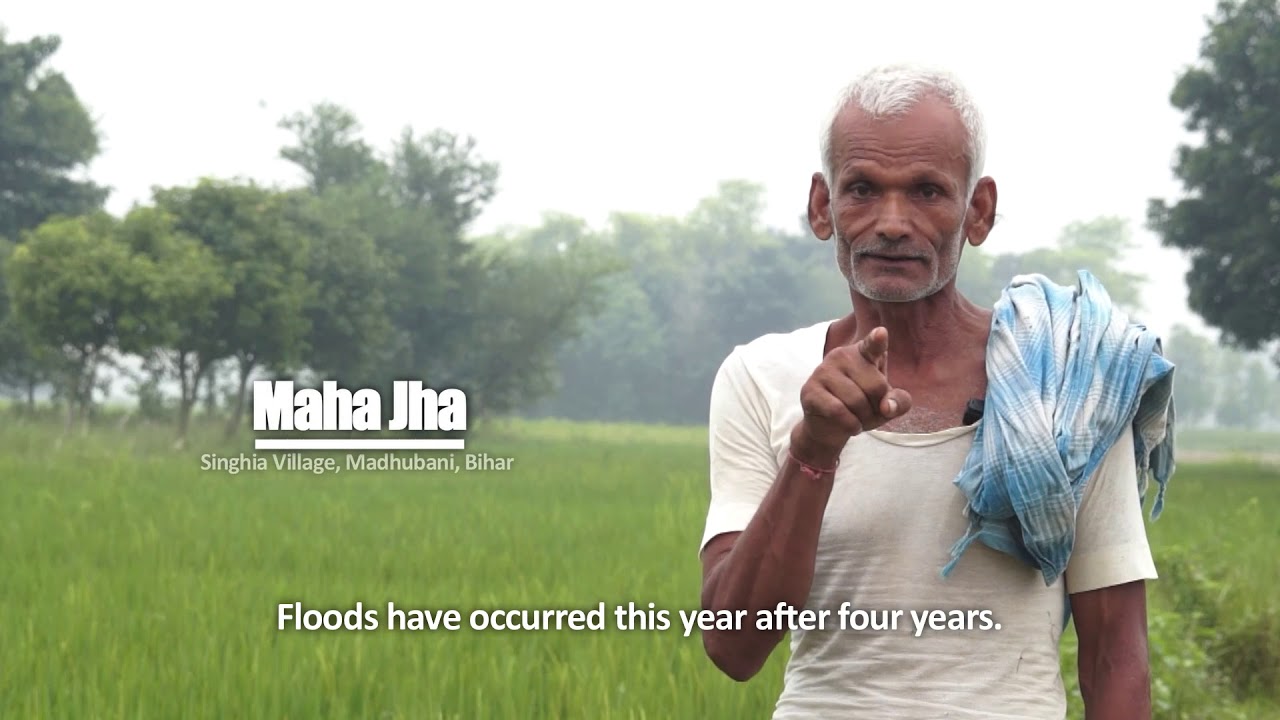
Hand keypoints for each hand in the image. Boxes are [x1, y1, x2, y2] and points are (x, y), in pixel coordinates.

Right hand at [792, 326, 912, 457]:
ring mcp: (823, 371)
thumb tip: (887, 406)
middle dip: (877, 408)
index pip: (873, 345)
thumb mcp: (887, 405)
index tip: (881, 333)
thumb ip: (899, 402)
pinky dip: (850, 425)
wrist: (829, 427)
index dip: (877, 340)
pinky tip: (850, 425)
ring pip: (856, 401)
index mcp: (863, 353)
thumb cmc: (861, 409)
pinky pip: (838, 411)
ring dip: (863, 419)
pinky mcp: (810, 390)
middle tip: (868, 412)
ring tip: (858, 418)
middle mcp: (841, 355)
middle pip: (876, 386)